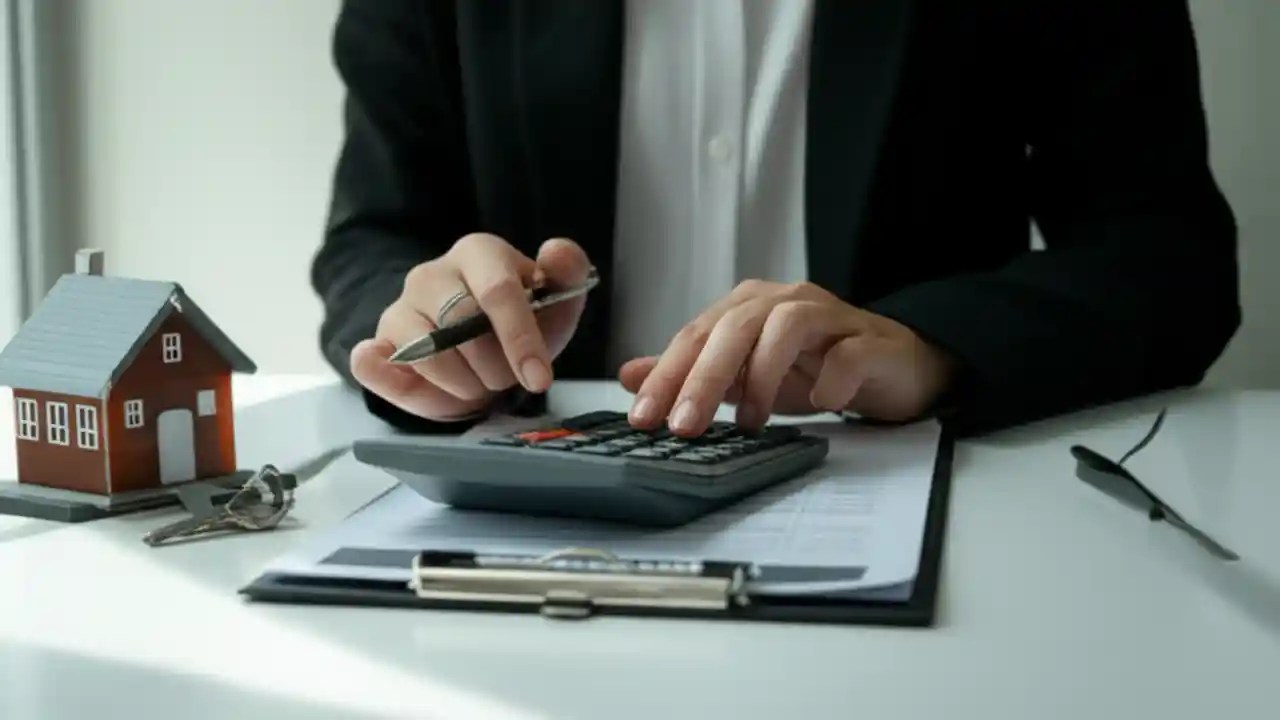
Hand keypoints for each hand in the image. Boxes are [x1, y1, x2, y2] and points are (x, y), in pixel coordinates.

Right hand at [350, 234, 591, 420]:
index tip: (539, 378)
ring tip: (477, 384)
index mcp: (479, 252)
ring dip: (463, 386)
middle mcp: (432, 274)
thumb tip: (556, 251)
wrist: (479, 353)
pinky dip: (394, 383)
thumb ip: (568, 272)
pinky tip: (418, 385)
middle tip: (506, 379)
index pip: (497, 292)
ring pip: (429, 357)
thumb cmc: (521, 324)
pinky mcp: (379, 342)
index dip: (520, 339)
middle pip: (462, 327)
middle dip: (494, 368)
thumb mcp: (556, 301)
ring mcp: (400, 307)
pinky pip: (374, 366)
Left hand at [619, 280, 957, 435]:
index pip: (697, 334)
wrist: (893, 368)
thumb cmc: (815, 369)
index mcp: (749, 307)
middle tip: (684, 425)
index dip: (667, 374)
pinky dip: (831, 377)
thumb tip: (630, 376)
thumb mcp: (742, 375)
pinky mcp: (872, 340)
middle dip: (703, 377)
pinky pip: (849, 351)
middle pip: (735, 327)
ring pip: (787, 327)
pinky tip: (820, 405)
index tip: (644, 417)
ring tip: (750, 422)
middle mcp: (785, 302)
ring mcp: (831, 317)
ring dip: (762, 375)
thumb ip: (691, 373)